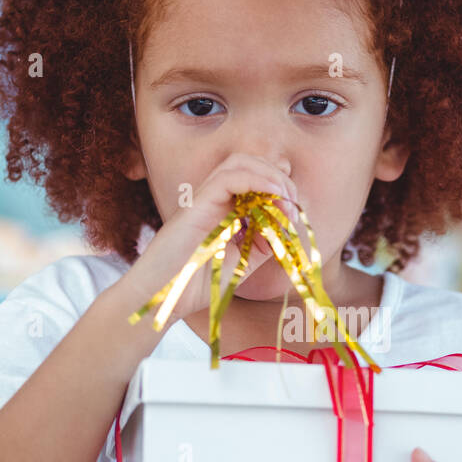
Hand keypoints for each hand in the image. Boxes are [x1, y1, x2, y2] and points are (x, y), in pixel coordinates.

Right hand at [120, 152, 301, 328]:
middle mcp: (212, 198)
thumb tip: (286, 228)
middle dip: (278, 177)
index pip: (255, 179)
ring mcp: (203, 199)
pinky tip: (273, 197)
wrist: (166, 299)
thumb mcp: (243, 262)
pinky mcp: (197, 205)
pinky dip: (256, 180)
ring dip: (269, 176)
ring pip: (238, 163)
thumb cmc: (197, 284)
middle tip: (294, 203)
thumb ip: (263, 244)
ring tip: (286, 199)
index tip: (296, 214)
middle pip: (249, 163)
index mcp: (223, 208)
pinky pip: (228, 177)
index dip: (280, 189)